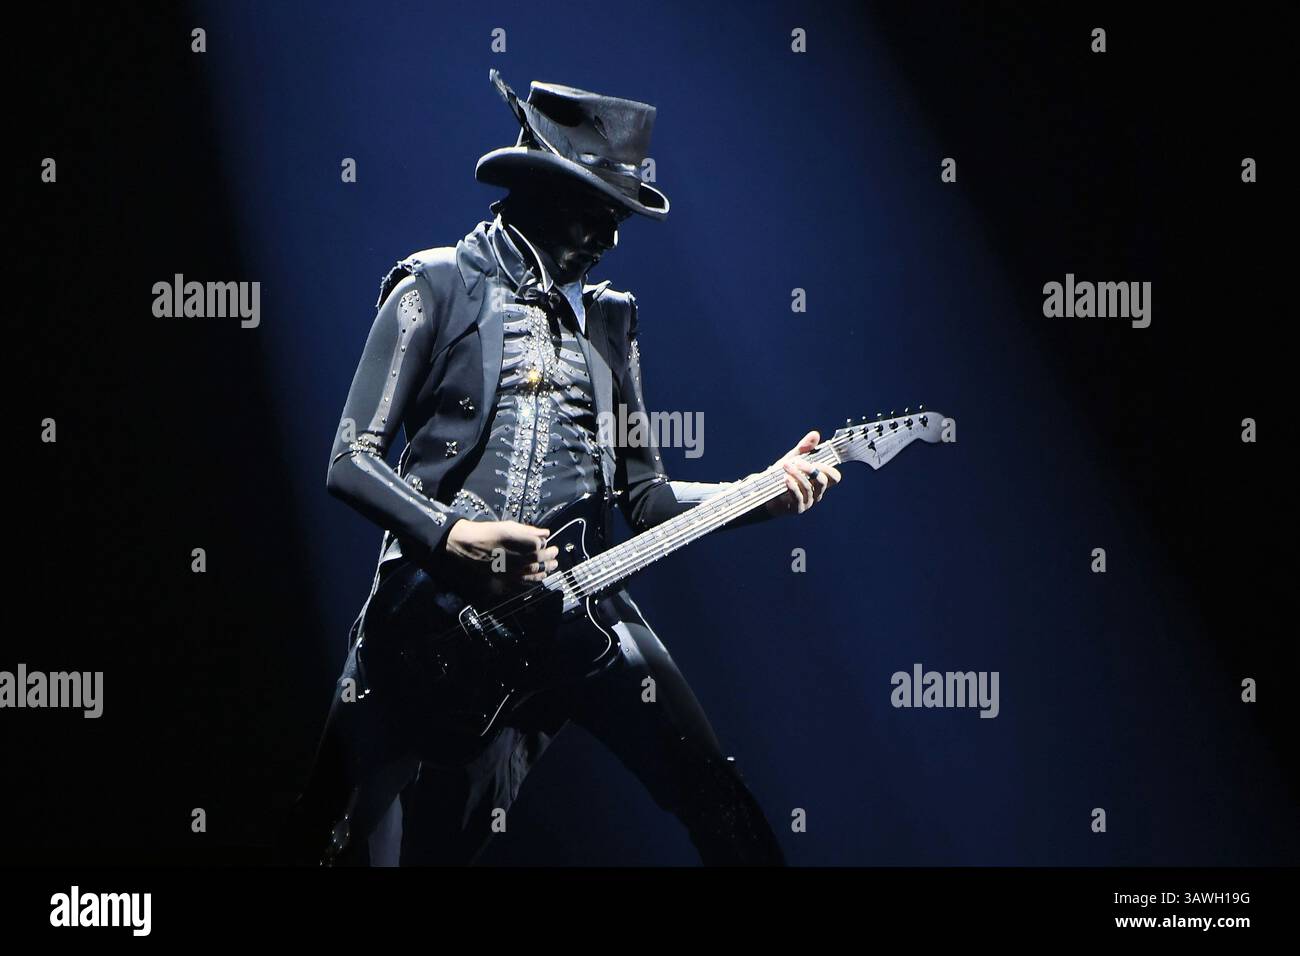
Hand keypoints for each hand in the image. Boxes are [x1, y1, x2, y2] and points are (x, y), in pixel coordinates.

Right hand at [444, 519, 558, 592]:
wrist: (472, 544)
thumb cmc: (491, 532)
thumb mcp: (511, 526)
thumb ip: (531, 531)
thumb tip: (545, 533)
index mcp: (528, 544)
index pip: (543, 544)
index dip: (546, 543)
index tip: (547, 541)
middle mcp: (525, 558)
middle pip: (542, 559)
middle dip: (551, 556)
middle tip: (555, 553)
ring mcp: (518, 569)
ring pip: (537, 571)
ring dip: (546, 568)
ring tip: (552, 566)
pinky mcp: (509, 577)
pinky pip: (526, 580)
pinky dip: (536, 579)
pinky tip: (540, 577)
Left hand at [765, 430, 841, 516]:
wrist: (764, 491)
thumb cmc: (782, 474)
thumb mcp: (793, 458)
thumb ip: (804, 448)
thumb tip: (815, 434)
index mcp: (819, 481)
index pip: (834, 477)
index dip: (830, 468)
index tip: (818, 458)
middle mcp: (817, 492)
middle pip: (823, 481)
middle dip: (811, 469)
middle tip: (798, 461)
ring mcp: (808, 502)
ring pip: (809, 488)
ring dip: (797, 475)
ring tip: (786, 466)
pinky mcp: (797, 508)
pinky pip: (798, 497)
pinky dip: (793, 487)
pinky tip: (786, 479)